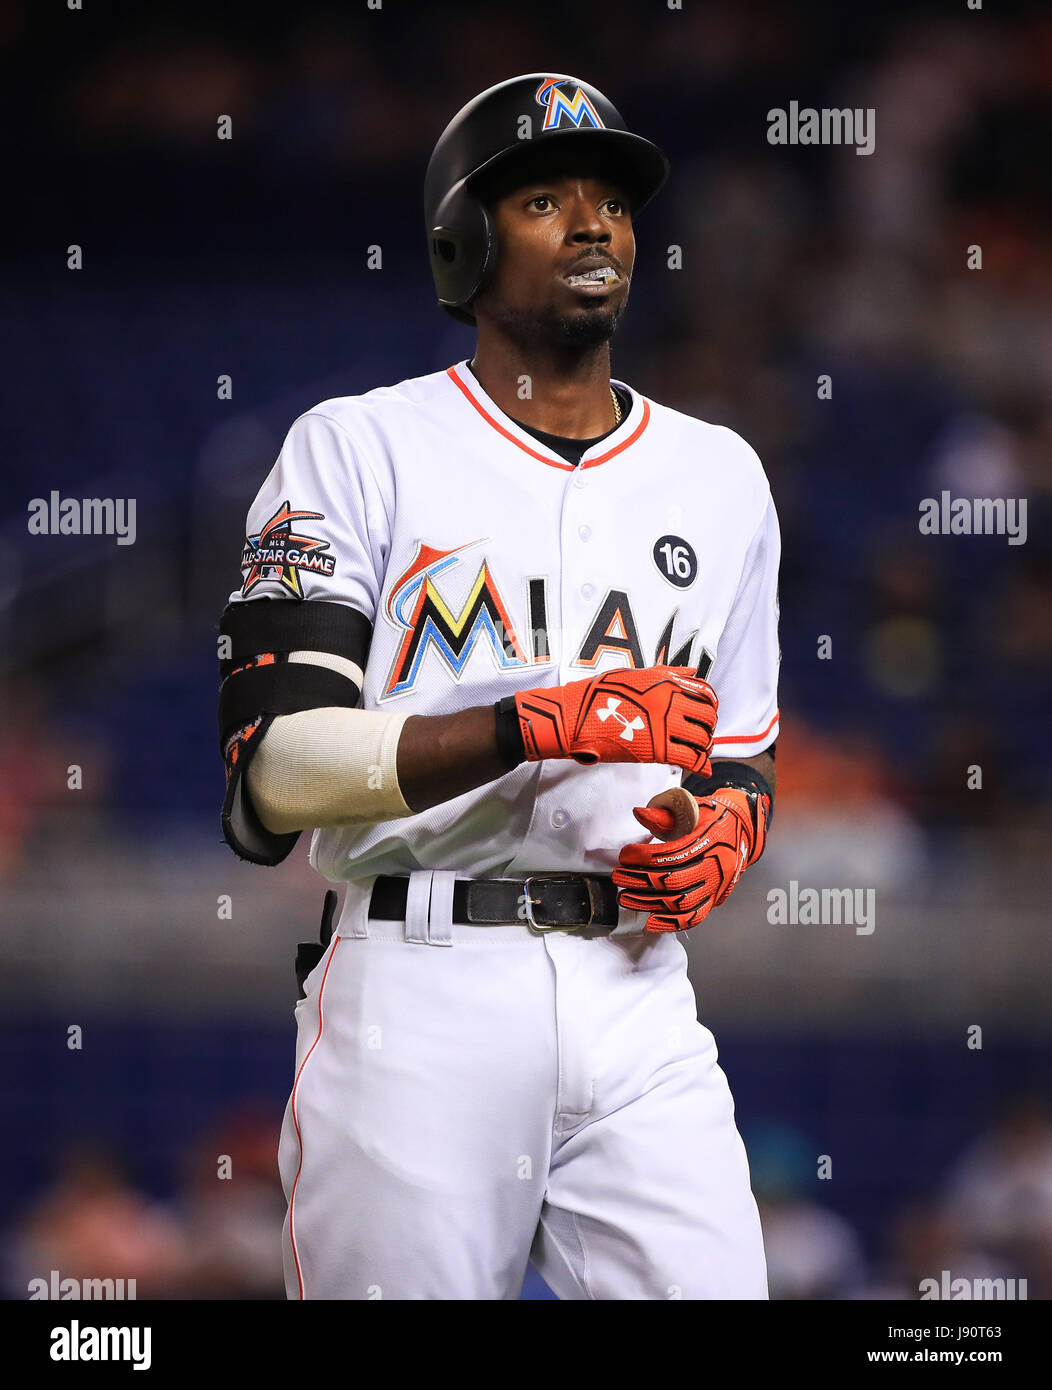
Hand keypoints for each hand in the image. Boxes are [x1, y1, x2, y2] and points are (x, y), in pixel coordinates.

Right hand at [513, 666, 716, 775]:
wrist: (576, 716)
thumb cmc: (599, 694)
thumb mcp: (634, 675)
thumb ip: (665, 674)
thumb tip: (692, 671)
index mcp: (665, 683)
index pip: (704, 693)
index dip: (710, 706)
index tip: (705, 713)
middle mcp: (669, 702)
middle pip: (707, 717)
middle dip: (709, 727)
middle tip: (702, 733)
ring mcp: (664, 726)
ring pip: (702, 738)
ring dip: (705, 746)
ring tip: (699, 750)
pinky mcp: (656, 749)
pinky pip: (690, 758)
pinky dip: (700, 764)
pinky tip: (702, 767)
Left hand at [613, 783, 769, 932]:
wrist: (742, 829)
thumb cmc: (711, 816)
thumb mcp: (691, 806)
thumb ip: (664, 812)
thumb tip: (638, 813)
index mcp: (710, 840)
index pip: (674, 854)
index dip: (645, 857)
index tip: (625, 855)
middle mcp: (717, 865)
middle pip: (675, 881)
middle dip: (641, 881)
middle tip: (618, 877)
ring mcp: (717, 885)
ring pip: (682, 903)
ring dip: (649, 903)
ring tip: (625, 898)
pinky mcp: (716, 898)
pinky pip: (695, 917)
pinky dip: (672, 923)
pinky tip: (650, 921)